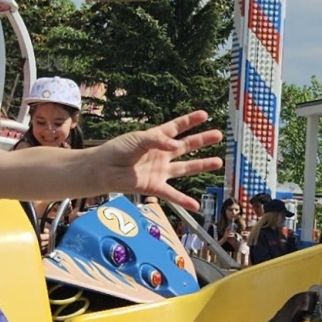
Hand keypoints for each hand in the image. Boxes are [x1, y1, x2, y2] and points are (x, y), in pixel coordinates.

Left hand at [90, 112, 222, 213]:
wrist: (103, 170)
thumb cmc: (117, 150)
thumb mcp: (137, 139)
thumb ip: (157, 141)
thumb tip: (175, 145)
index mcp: (156, 138)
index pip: (176, 127)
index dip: (190, 121)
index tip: (205, 115)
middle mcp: (161, 154)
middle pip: (186, 146)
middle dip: (202, 140)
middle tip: (218, 135)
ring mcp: (160, 170)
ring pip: (186, 168)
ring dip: (202, 165)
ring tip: (218, 162)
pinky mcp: (155, 186)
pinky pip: (173, 194)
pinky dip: (184, 201)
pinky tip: (197, 206)